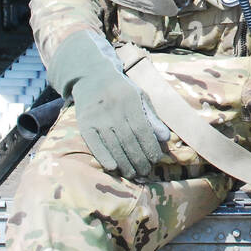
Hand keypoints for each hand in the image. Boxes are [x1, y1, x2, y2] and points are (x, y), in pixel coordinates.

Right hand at [47, 31, 169, 177]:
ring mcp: (98, 117)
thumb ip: (152, 118)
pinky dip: (103, 157)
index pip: (142, 130)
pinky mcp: (85, 123)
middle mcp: (114, 110)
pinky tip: (113, 168)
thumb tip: (165, 138)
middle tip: (145, 172)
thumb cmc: (122, 90)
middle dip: (139, 160)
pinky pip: (94, 144)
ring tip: (133, 174)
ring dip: (124, 163)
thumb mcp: (140, 97)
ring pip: (113, 145)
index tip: (156, 160)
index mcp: (130, 101)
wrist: (92, 76)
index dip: (150, 147)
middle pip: (129, 141)